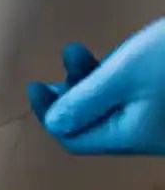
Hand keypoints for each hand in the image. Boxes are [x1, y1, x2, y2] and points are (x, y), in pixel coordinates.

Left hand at [28, 18, 164, 154]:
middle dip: (72, 90)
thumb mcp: (123, 75)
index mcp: (131, 136)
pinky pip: (133, 99)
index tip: (36, 84)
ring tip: (79, 50)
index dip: (50, 113)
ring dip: (91, 80)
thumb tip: (52, 124)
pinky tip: (113, 58)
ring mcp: (161, 123)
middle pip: (92, 123)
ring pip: (112, 108)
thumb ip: (84, 101)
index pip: (74, 139)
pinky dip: (115, 80)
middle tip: (67, 56)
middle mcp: (147, 137)